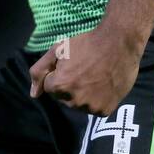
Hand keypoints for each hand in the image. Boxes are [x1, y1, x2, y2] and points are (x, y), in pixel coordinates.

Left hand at [28, 25, 144, 115]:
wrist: (120, 43)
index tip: (72, 64)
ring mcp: (90, 107)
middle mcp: (73, 101)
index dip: (60, 74)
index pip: (50, 87)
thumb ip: (40, 71)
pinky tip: (104, 85)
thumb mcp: (59, 49)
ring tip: (95, 77)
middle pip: (64, 98)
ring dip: (83, 95)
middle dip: (69, 86)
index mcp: (59, 85)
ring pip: (79, 104)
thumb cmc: (87, 43)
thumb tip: (34, 94)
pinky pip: (95, 109)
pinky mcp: (105, 111)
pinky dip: (98, 100)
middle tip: (84, 70)